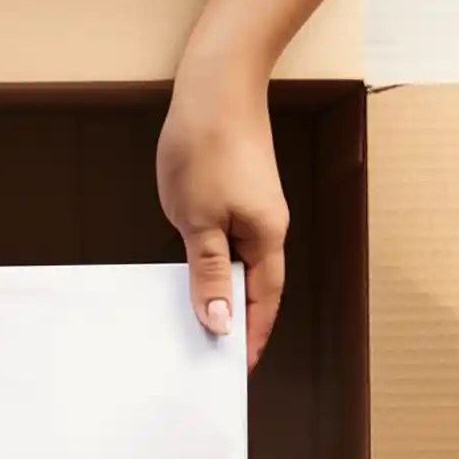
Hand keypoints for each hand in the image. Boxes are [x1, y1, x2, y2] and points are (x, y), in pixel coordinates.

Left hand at [157, 61, 287, 369]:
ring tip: (198, 324)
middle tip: (212, 355)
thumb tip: (220, 322)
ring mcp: (250, 211)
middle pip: (255, 288)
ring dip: (223, 294)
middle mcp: (265, 228)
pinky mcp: (233, 195)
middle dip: (237, 322)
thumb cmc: (207, 149)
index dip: (252, 336)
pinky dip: (212, 266)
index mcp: (266, 239)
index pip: (262, 303)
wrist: (214, 90)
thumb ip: (209, 273)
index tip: (238, 368)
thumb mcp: (198, 221)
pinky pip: (226, 242)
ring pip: (239, 265)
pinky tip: (193, 275)